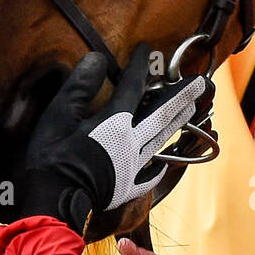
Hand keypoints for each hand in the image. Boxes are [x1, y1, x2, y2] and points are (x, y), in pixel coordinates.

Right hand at [21, 45, 206, 233]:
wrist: (55, 205)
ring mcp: (133, 167)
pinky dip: (159, 162)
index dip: (140, 66)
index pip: (132, 87)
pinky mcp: (128, 188)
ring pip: (162, 139)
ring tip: (192, 110)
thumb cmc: (52, 159)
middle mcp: (131, 142)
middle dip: (181, 96)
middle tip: (201, 84)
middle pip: (162, 114)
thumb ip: (79, 87)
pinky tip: (163, 160)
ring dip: (177, 122)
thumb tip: (97, 60)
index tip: (148, 50)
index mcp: (114, 123)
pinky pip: (151, 173)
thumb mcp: (57, 117)